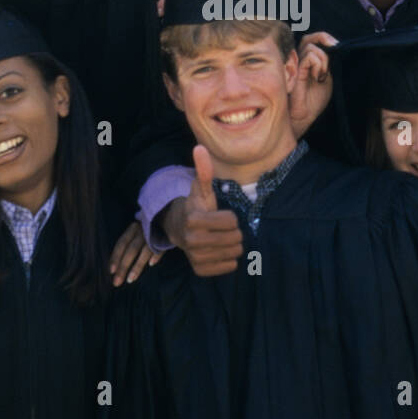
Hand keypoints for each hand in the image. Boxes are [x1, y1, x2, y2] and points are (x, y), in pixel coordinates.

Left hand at [109, 219, 160, 286]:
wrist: (169, 217)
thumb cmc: (150, 228)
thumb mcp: (138, 232)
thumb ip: (130, 243)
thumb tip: (118, 263)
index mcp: (133, 229)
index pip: (121, 243)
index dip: (115, 257)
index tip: (111, 271)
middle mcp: (142, 230)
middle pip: (131, 250)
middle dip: (123, 267)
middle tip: (117, 282)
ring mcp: (154, 234)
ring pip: (144, 251)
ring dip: (136, 266)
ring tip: (130, 280)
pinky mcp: (166, 236)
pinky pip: (160, 248)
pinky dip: (156, 255)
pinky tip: (151, 264)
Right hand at [160, 145, 242, 276]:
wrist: (181, 230)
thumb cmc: (197, 207)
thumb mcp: (201, 189)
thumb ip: (203, 170)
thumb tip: (200, 148)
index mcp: (194, 219)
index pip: (232, 222)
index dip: (231, 217)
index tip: (221, 215)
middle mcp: (192, 240)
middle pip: (236, 239)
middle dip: (234, 232)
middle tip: (222, 228)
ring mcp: (195, 257)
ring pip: (234, 253)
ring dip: (232, 245)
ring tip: (221, 238)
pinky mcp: (200, 270)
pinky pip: (229, 267)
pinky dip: (228, 259)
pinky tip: (218, 251)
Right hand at [289, 31, 336, 137]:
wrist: (306, 115)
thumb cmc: (315, 99)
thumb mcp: (327, 77)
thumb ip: (327, 62)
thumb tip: (333, 47)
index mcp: (307, 60)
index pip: (312, 39)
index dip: (324, 37)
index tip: (336, 44)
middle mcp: (299, 60)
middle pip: (309, 39)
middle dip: (324, 42)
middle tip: (333, 53)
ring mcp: (295, 64)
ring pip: (312, 48)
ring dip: (323, 62)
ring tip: (321, 77)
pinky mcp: (294, 71)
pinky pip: (309, 57)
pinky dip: (318, 66)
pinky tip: (317, 78)